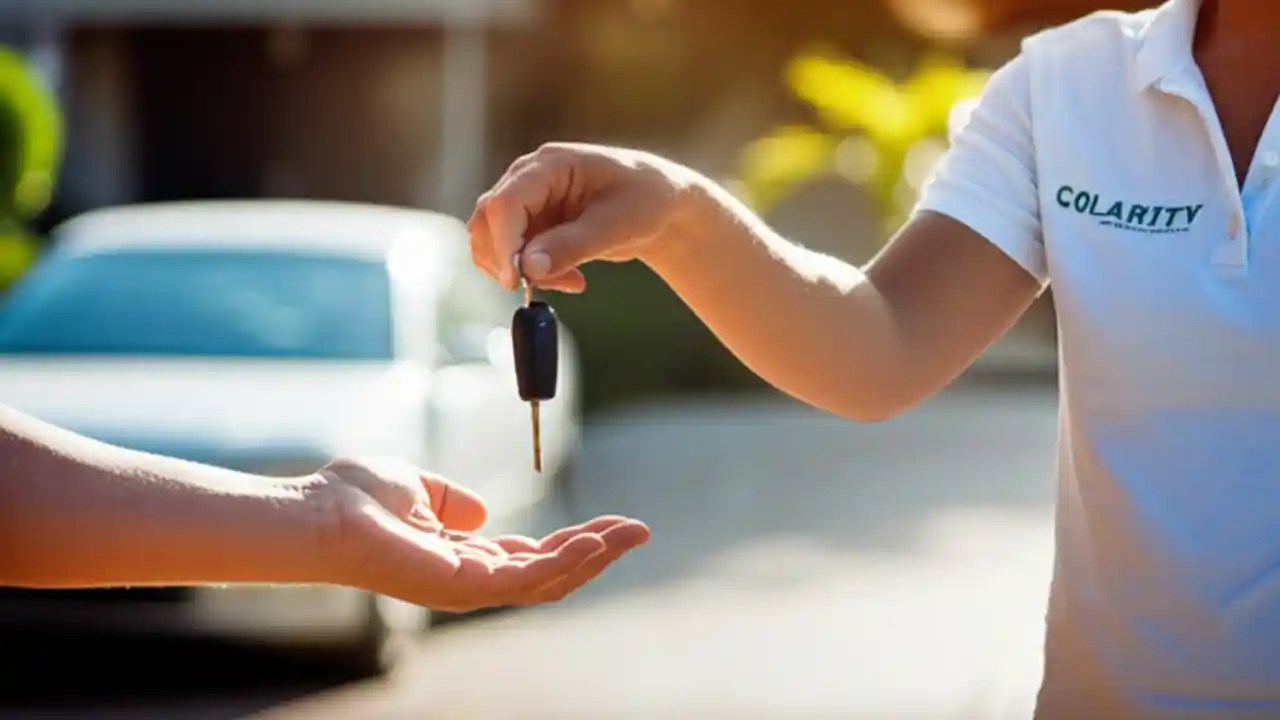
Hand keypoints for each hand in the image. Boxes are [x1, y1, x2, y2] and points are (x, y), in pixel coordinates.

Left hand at [310, 457, 648, 612]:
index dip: (574, 541)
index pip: (532, 556)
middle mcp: (470, 580)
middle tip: (638, 530)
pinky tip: (595, 542)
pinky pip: (529, 580)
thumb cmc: (354, 499)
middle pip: (551, 572)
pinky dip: (566, 562)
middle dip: (597, 551)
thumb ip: (451, 499)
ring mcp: (468, 588)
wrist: (319, 514)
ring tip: (630, 534)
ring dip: (593, 557)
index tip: (612, 523)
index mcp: (463, 557)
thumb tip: (481, 509)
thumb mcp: (417, 487)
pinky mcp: (464, 587)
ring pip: (549, 581)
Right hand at [469, 143, 705, 292]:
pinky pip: (514, 256)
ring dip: (521, 271)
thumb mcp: (617, 224)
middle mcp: (529, 179)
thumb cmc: (645, 200)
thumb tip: (528, 267)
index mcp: (550, 165)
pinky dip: (534, 274)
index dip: (503, 243)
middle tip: (541, 286)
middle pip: (487, 221)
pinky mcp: (531, 225)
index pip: (505, 203)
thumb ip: (572, 244)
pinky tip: (572, 279)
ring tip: (571, 281)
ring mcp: (527, 202)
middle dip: (506, 260)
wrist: (658, 204)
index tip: (515, 280)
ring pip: (494, 242)